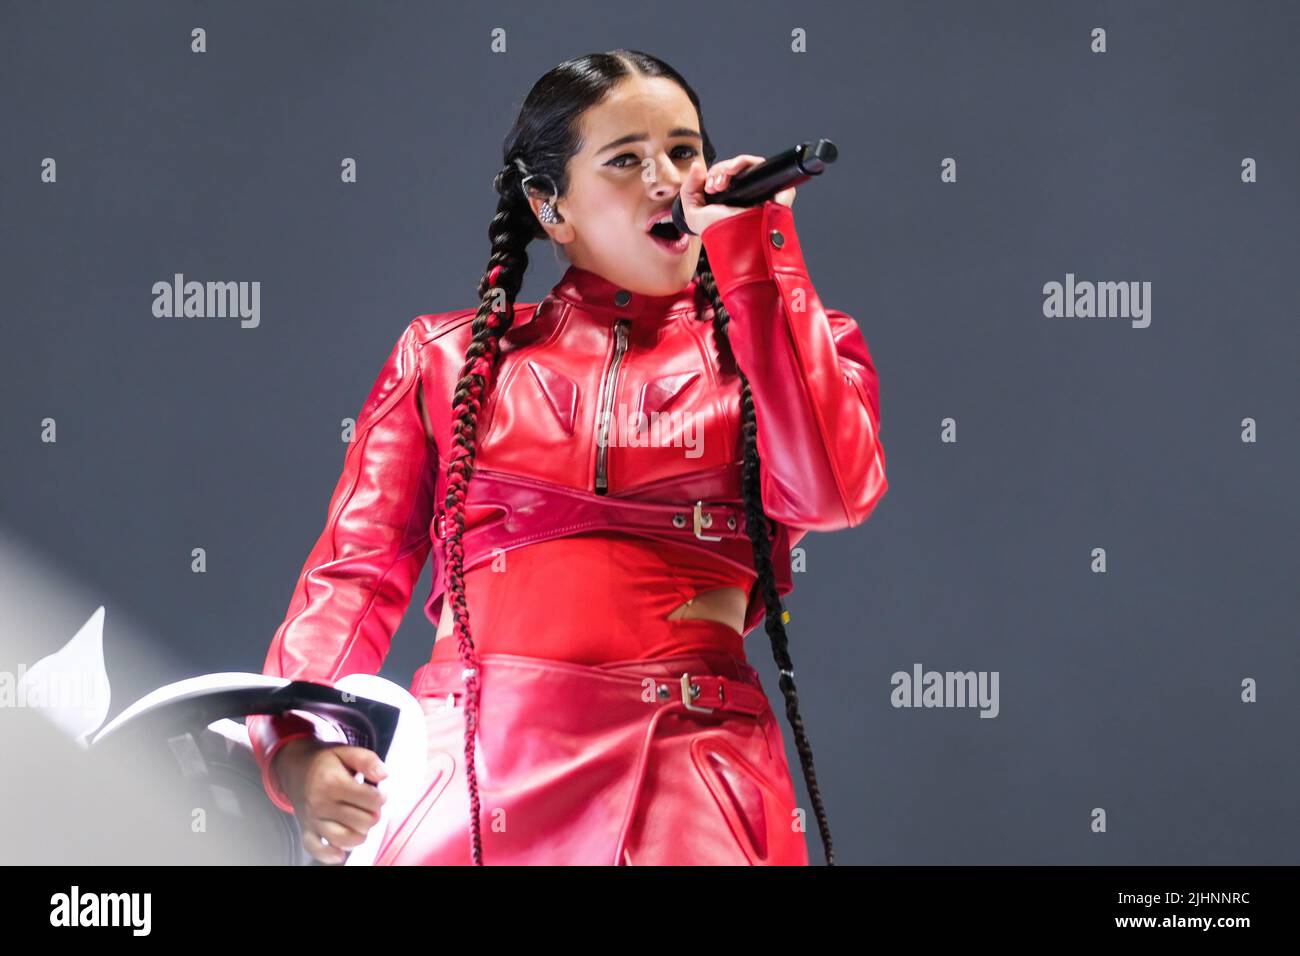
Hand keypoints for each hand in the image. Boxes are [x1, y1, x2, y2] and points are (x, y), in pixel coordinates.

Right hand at [275, 738, 388, 864]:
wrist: (296, 768)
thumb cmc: (326, 762)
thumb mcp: (347, 751)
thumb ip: (368, 760)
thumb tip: (383, 775)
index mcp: (331, 782)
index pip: (371, 800)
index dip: (381, 796)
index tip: (376, 791)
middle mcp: (320, 804)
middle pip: (362, 822)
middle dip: (373, 814)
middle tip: (369, 805)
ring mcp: (313, 820)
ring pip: (344, 839)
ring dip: (360, 834)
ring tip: (360, 821)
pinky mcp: (306, 831)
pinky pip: (317, 851)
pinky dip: (330, 855)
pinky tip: (341, 852)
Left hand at [678, 154, 796, 235]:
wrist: (737, 241)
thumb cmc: (719, 233)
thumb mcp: (694, 213)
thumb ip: (688, 188)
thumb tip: (696, 166)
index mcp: (726, 196)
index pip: (720, 173)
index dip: (713, 175)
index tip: (708, 188)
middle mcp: (741, 191)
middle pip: (731, 166)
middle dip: (719, 172)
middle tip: (715, 187)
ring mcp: (755, 188)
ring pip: (743, 163)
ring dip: (730, 167)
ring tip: (723, 183)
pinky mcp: (768, 186)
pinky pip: (759, 165)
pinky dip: (745, 162)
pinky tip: (733, 172)